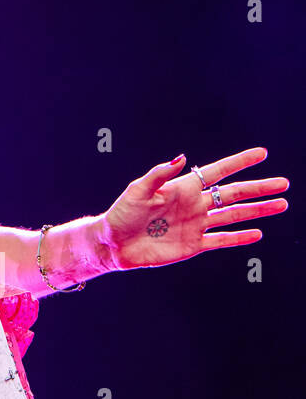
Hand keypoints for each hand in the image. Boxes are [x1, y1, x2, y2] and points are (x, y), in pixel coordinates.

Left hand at [100, 147, 288, 271]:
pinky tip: (258, 233)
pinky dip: (240, 237)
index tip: (262, 153)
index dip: (239, 162)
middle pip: (233, 194)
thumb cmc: (122, 213)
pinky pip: (222, 240)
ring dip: (257, 210)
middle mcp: (194, 204)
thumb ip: (160, 174)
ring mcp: (197, 225)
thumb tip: (182, 157)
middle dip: (258, 188)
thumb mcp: (138, 190)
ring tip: (281, 204)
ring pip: (234, 215)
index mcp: (183, 188)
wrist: (114, 243)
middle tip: (283, 183)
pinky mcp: (194, 245)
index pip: (217, 172)